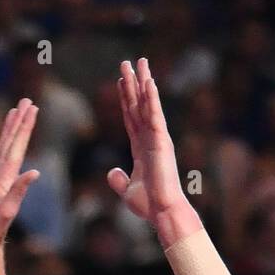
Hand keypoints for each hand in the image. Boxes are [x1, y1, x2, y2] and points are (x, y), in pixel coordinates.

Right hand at [0, 99, 40, 250]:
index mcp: (8, 176)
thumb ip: (18, 192)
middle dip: (20, 121)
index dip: (25, 126)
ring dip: (7, 130)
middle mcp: (3, 175)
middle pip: (13, 142)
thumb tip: (35, 172)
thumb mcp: (5, 211)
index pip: (18, 145)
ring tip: (13, 111)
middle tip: (27, 101)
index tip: (32, 107)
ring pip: (1, 147)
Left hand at [106, 59, 189, 225]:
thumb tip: (112, 171)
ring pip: (148, 105)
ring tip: (139, 62)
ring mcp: (157, 138)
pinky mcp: (162, 141)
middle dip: (133, 84)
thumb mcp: (127, 190)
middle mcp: (150, 139)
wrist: (161, 212)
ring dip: (143, 83)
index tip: (121, 82)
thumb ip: (119, 179)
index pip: (131, 118)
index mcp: (141, 148)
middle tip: (128, 63)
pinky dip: (152, 99)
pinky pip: (155, 116)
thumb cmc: (148, 204)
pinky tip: (149, 82)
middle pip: (139, 105)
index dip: (126, 99)